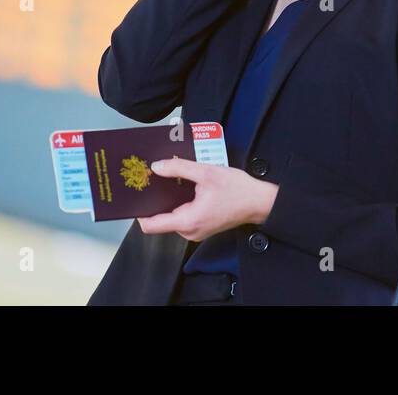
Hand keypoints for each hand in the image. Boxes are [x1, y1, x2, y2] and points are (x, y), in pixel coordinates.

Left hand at [136, 156, 278, 241]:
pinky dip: (183, 203)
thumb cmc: (238, 190)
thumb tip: (157, 167)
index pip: (150, 225)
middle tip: (156, 179)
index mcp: (187, 221)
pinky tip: (191, 188)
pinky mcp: (203, 227)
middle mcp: (190, 231)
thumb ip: (179, 168)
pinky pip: (185, 216)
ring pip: (174, 216)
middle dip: (158, 199)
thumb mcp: (207, 173)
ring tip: (177, 180)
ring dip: (173, 200)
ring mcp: (196, 231)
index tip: (137, 196)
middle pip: (161, 218)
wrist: (260, 202)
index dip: (139, 211)